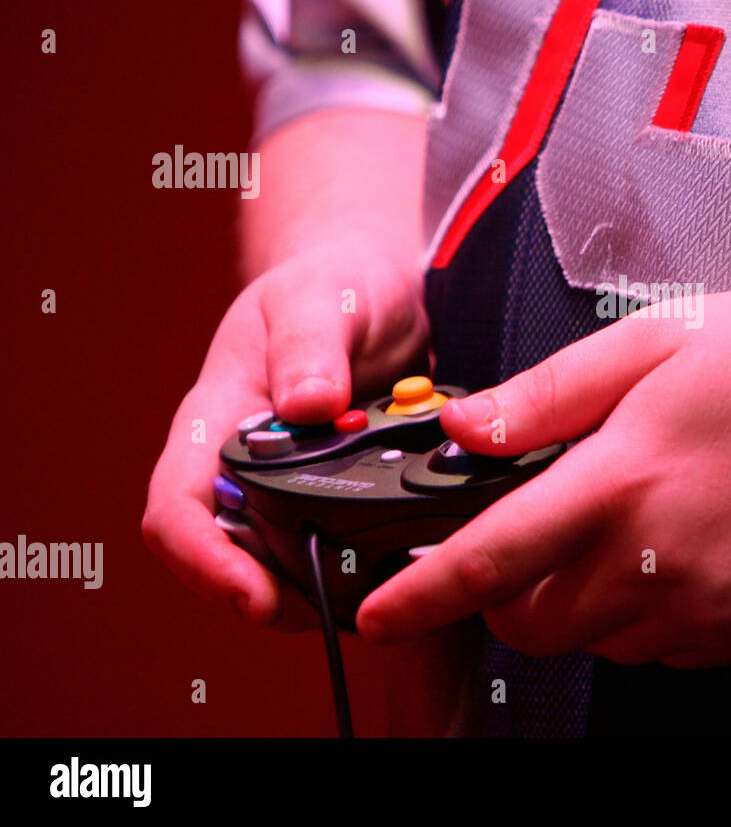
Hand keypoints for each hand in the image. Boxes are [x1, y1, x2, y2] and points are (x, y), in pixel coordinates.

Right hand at [142, 240, 430, 627]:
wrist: (371, 284)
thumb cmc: (334, 283)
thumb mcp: (324, 296)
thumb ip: (312, 343)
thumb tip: (305, 405)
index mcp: (217, 418)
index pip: (178, 507)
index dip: (203, 562)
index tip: (252, 596)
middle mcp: (241, 461)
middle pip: (224, 554)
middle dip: (265, 594)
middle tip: (330, 609)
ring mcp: (283, 480)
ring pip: (272, 559)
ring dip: (310, 585)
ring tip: (369, 591)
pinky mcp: (328, 489)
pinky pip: (325, 541)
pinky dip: (350, 560)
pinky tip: (391, 562)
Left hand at [356, 290, 730, 666]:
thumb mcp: (660, 341)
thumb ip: (550, 394)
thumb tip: (466, 426)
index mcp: (625, 479)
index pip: (495, 556)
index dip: (425, 593)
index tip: (380, 614)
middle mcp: (660, 561)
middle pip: (537, 620)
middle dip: (510, 592)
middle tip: (536, 533)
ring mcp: (707, 609)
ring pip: (597, 641)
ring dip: (581, 601)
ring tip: (628, 526)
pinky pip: (659, 651)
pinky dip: (643, 616)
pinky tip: (680, 551)